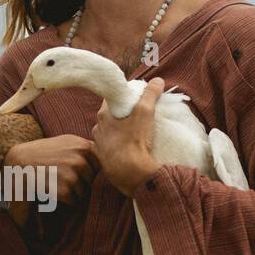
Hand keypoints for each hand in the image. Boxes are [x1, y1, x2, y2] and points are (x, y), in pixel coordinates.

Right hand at [4, 135, 99, 208]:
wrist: (19, 162)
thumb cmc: (44, 153)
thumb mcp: (66, 142)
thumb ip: (86, 148)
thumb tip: (108, 156)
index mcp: (83, 145)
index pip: (100, 165)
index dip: (90, 171)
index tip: (77, 170)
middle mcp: (80, 158)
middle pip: (93, 180)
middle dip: (82, 182)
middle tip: (62, 177)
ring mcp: (72, 174)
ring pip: (84, 192)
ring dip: (73, 193)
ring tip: (56, 182)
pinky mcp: (65, 189)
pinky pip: (74, 201)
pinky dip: (65, 201)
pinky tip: (53, 191)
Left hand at [90, 78, 163, 196]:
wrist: (130, 173)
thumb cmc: (135, 140)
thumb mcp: (145, 112)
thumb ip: (150, 94)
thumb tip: (157, 81)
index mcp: (103, 115)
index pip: (111, 99)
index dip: (122, 97)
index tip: (134, 99)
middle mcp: (97, 128)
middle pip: (110, 116)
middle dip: (122, 114)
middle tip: (137, 116)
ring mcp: (99, 145)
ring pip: (109, 133)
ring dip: (119, 131)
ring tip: (134, 134)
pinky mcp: (103, 160)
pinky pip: (110, 148)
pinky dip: (118, 146)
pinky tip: (128, 148)